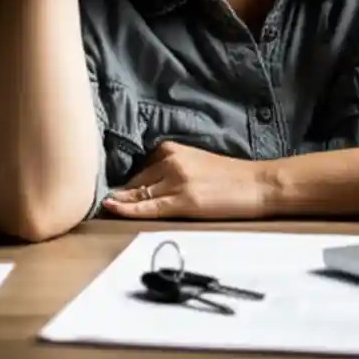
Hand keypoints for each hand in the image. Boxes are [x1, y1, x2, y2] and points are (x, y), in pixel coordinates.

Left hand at [101, 141, 275, 219]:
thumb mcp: (197, 162)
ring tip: (99, 208)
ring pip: (138, 192)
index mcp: (173, 149)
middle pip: (135, 180)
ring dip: (119, 201)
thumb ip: (171, 168)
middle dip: (120, 192)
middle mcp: (171, 161)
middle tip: (99, 202)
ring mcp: (177, 180)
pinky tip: (111, 206)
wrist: (259, 185)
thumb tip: (145, 184)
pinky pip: (148, 205)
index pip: (139, 167)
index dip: (124, 181)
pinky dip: (127, 207)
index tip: (110, 189)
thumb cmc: (231, 177)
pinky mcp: (184, 201)